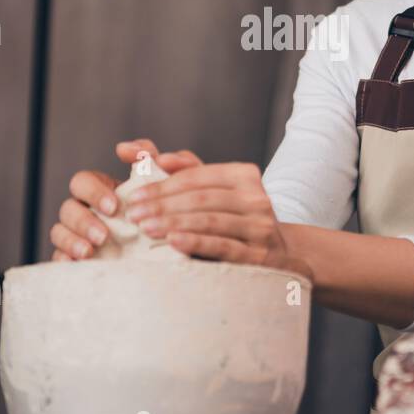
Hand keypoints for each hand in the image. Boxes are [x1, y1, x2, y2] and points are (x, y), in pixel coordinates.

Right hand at [49, 138, 201, 260]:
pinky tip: (83, 263)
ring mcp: (81, 238)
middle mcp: (89, 213)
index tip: (115, 204)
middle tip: (106, 229)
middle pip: (69, 204)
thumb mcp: (187, 194)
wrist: (190, 259)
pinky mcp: (78, 263)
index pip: (86, 180)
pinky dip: (66, 259)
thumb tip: (162, 157)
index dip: (95, 189)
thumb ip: (181, 167)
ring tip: (92, 250)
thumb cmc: (181, 220)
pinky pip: (60, 258)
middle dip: (84, 215)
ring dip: (73, 237)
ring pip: (59, 229)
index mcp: (105, 193)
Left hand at [122, 161, 312, 281]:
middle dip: (162, 205)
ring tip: (145, 227)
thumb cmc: (234, 219)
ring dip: (173, 223)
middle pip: (201, 198)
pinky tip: (173, 242)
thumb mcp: (215, 191)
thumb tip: (158, 157)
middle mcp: (256, 197)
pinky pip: (223, 245)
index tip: (135, 196)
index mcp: (244, 175)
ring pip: (210, 220)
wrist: (278, 255)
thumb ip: (185, 171)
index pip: (197, 176)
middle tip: (134, 214)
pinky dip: (196, 241)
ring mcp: (260, 226)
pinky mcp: (259, 254)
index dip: (163, 184)